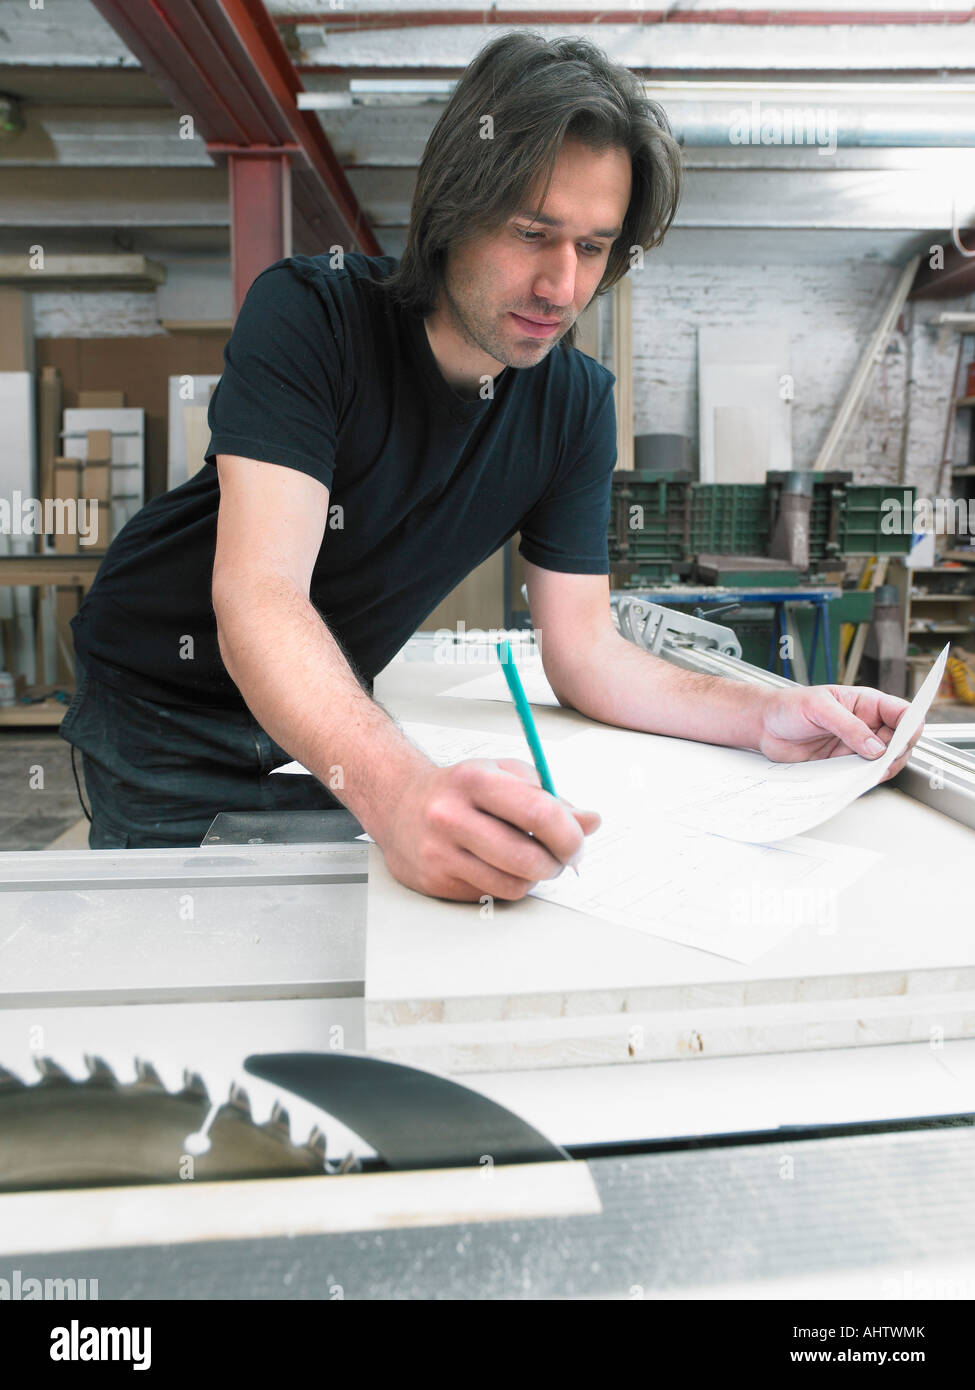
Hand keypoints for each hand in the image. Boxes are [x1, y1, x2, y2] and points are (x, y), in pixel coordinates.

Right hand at [377, 758, 600, 902]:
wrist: (398, 803)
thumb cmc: (459, 789)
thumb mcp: (505, 775)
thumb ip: (550, 797)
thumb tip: (590, 822)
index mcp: (475, 781)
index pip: (538, 813)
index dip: (569, 834)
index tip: (578, 842)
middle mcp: (451, 816)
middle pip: (527, 858)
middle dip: (556, 863)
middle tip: (560, 858)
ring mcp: (439, 852)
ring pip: (513, 884)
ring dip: (533, 878)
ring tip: (528, 860)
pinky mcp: (434, 881)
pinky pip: (491, 895)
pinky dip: (506, 885)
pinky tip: (497, 866)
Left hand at [757, 684, 921, 782]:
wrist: (764, 726)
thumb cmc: (789, 707)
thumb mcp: (819, 708)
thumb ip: (848, 726)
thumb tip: (875, 746)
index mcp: (866, 704)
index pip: (901, 713)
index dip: (910, 726)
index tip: (905, 739)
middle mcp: (865, 725)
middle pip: (900, 742)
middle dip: (898, 753)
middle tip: (883, 761)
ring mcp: (855, 746)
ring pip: (885, 762)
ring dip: (882, 769)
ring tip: (870, 772)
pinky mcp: (843, 764)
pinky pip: (862, 775)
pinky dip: (864, 779)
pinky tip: (857, 779)